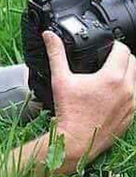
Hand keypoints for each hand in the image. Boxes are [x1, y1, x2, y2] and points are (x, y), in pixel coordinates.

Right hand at [44, 31, 135, 171]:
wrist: (78, 140)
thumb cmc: (70, 112)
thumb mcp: (60, 79)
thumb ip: (56, 54)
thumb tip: (49, 35)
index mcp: (112, 77)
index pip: (123, 50)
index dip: (114, 44)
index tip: (105, 46)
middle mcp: (127, 89)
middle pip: (133, 62)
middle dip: (121, 57)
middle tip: (106, 59)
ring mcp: (132, 103)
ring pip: (135, 79)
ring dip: (125, 73)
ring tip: (107, 76)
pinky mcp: (132, 115)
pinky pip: (134, 96)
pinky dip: (125, 90)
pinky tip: (109, 94)